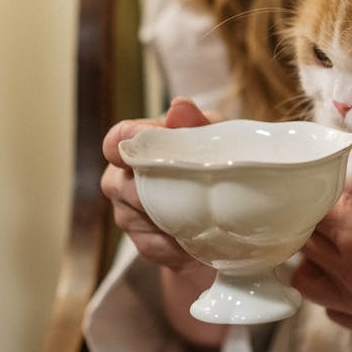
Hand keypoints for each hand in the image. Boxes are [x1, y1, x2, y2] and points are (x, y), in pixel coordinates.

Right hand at [100, 97, 222, 270]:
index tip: (142, 153)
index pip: (118, 138)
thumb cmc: (221, 167)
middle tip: (180, 194)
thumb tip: (179, 106)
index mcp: (144, 143)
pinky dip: (173, 244)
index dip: (124, 143)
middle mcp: (126, 175)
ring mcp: (130, 210)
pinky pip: (149, 244)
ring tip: (197, 220)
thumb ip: (197, 124)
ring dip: (166, 219)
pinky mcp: (143, 241)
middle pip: (120, 183)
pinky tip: (191, 241)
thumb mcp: (217, 142)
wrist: (233, 221)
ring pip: (132, 216)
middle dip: (150, 191)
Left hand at [291, 191, 351, 336]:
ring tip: (333, 250)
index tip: (325, 189)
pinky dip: (334, 292)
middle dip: (312, 224)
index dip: (316, 195)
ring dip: (314, 261)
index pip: (311, 206)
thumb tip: (346, 186)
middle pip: (303, 239)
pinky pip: (330, 307)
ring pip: (305, 277)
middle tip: (330, 214)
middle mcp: (348, 267)